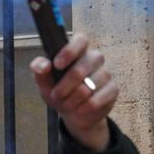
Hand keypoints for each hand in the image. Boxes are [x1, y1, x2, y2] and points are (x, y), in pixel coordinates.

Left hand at [30, 33, 116, 152]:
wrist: (74, 113)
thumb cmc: (59, 91)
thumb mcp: (44, 82)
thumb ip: (39, 70)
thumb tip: (44, 65)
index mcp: (77, 52)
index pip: (81, 39)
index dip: (69, 51)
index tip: (57, 65)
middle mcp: (94, 59)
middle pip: (83, 66)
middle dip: (65, 85)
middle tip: (56, 95)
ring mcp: (105, 74)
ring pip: (89, 85)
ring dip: (73, 99)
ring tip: (66, 104)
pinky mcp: (113, 89)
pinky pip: (98, 98)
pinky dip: (85, 107)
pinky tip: (79, 109)